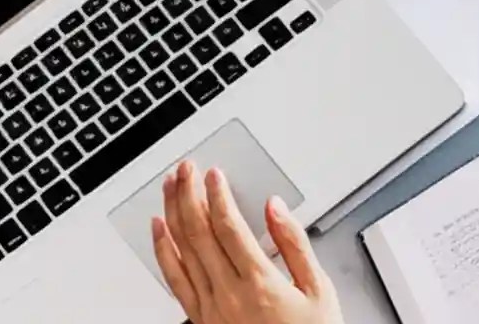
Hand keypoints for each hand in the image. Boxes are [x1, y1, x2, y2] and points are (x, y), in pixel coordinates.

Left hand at [151, 161, 345, 323]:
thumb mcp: (319, 289)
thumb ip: (295, 244)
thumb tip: (276, 209)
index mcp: (260, 282)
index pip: (229, 226)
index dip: (218, 195)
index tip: (214, 174)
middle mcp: (228, 294)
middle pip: (199, 232)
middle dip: (190, 194)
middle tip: (187, 169)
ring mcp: (209, 307)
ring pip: (181, 250)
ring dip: (173, 213)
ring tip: (170, 187)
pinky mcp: (200, 318)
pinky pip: (173, 279)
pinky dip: (162, 250)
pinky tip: (159, 230)